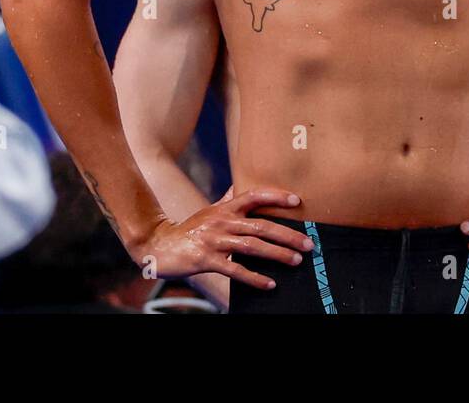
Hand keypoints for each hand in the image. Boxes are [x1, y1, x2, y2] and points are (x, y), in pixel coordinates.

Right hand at [131, 187, 312, 289]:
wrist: (160, 245)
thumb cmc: (191, 228)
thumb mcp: (211, 210)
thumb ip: (228, 199)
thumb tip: (241, 184)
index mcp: (225, 208)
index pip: (254, 196)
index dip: (276, 196)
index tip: (297, 200)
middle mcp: (222, 221)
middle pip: (261, 225)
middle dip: (287, 234)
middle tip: (308, 243)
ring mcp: (215, 240)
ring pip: (252, 246)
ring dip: (277, 254)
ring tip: (296, 261)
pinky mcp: (207, 259)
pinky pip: (235, 269)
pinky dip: (254, 278)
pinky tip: (269, 283)